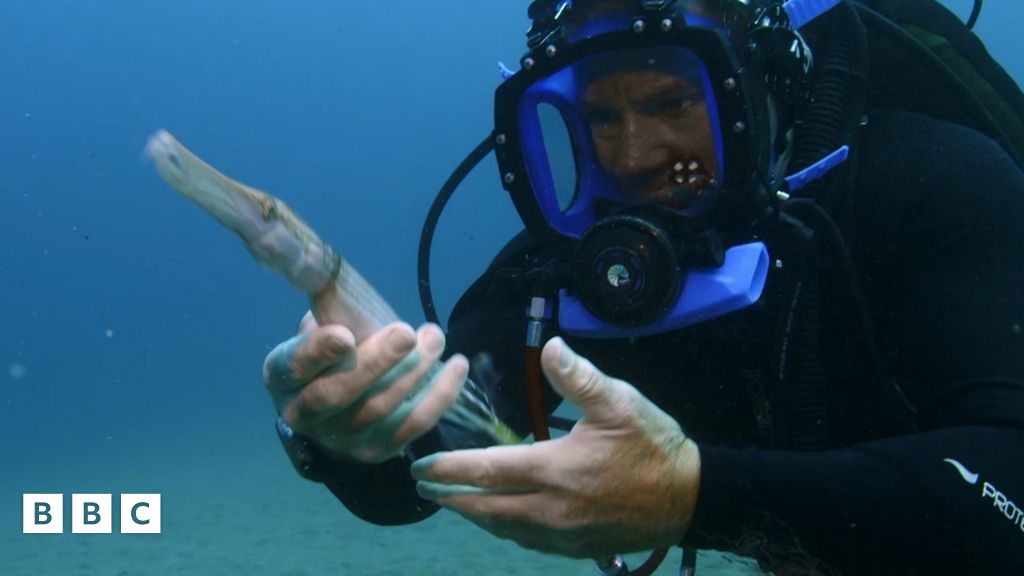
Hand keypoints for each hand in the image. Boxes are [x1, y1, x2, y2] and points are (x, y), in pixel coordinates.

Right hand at [264, 311, 468, 462]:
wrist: (334, 414)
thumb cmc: (329, 357)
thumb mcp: (319, 328)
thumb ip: (328, 307)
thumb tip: (331, 270)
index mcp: (283, 377)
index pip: (295, 366)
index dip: (319, 351)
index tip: (345, 335)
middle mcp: (304, 414)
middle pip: (338, 393)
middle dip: (376, 362)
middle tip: (405, 332)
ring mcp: (342, 439)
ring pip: (379, 408)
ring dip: (414, 371)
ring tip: (435, 337)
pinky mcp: (378, 451)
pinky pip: (413, 425)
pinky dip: (440, 395)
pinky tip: (457, 365)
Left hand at [411, 337, 700, 558]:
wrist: (690, 498)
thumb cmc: (654, 445)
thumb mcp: (621, 402)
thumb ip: (580, 378)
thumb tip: (549, 347)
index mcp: (557, 470)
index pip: (489, 471)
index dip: (450, 469)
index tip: (421, 467)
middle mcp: (553, 509)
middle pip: (487, 508)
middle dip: (452, 498)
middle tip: (425, 488)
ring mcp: (564, 534)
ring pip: (505, 528)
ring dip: (475, 516)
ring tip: (455, 501)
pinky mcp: (576, 548)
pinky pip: (528, 543)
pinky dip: (505, 529)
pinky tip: (500, 520)